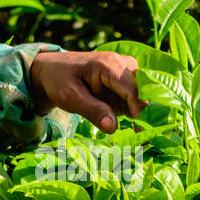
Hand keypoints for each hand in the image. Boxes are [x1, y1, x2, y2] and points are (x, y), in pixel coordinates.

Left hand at [29, 50, 147, 132]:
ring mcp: (127, 72)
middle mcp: (123, 64)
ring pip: (146, 95)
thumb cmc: (59, 80)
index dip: (137, 109)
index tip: (134, 128)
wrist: (53, 70)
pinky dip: (139, 114)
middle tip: (141, 135)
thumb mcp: (70, 96)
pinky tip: (137, 132)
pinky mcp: (127, 84)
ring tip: (139, 134)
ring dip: (143, 114)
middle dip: (145, 112)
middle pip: (146, 90)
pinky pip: (140, 99)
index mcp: (109, 64)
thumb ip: (92, 111)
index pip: (134, 88)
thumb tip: (113, 128)